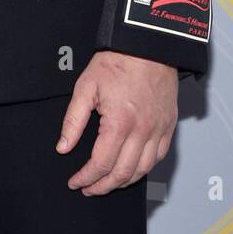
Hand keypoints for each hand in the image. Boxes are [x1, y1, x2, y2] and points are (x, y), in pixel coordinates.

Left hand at [56, 50, 177, 194]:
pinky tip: (131, 169)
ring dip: (123, 182)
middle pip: (122, 173)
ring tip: (107, 183)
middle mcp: (142, 130)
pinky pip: (158, 157)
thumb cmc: (118, 60)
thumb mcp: (86, 86)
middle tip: (88, 188)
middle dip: (102, 186)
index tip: (75, 182)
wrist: (148, 45)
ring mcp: (158, 129)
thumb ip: (73, 120)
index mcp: (120, 122)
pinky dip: (144, 169)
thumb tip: (63, 147)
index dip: (86, 178)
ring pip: (143, 170)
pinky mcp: (169, 125)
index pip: (101, 164)